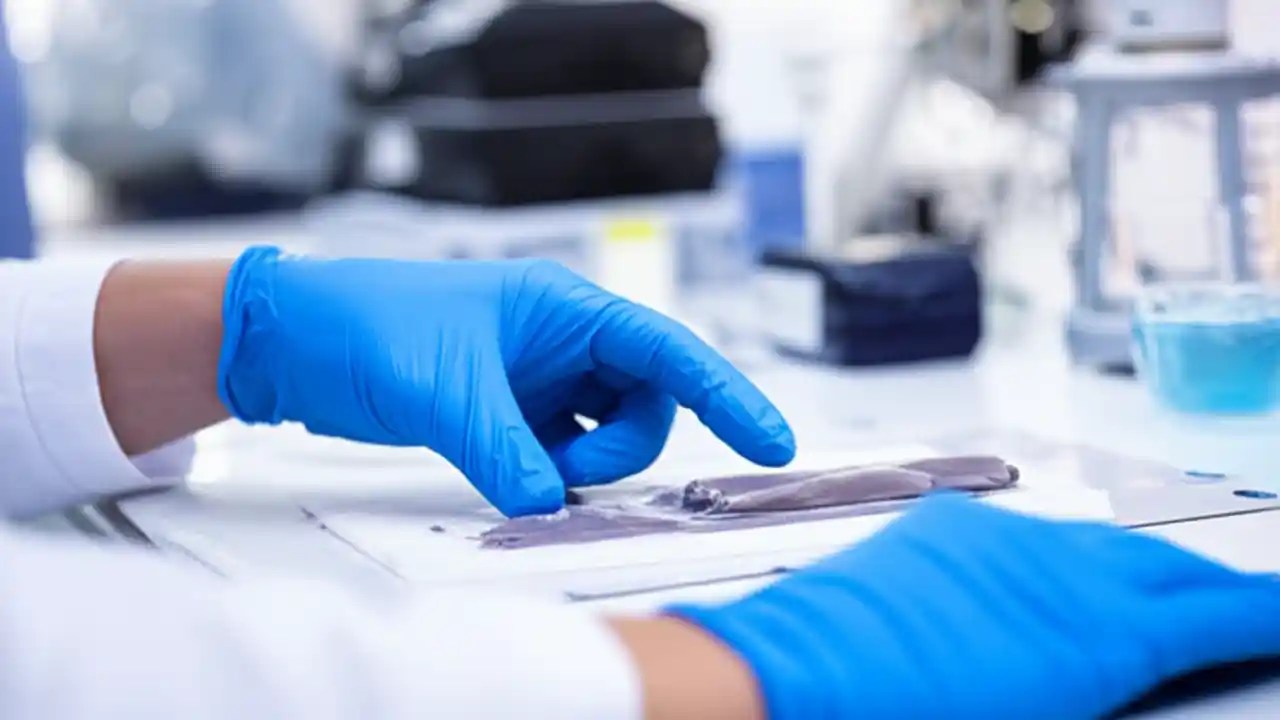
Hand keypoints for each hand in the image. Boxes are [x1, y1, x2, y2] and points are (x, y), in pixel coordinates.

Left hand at [217, 247, 794, 516]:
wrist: (296, 340)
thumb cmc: (364, 322)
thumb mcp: (442, 386)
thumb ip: (504, 447)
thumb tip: (544, 502)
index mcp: (562, 308)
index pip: (666, 351)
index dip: (726, 394)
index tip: (770, 440)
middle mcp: (560, 341)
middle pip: (642, 406)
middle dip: (616, 453)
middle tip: (561, 477)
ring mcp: (537, 379)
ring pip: (604, 436)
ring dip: (580, 470)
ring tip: (522, 474)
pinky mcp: (510, 411)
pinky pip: (560, 453)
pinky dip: (551, 476)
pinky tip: (514, 479)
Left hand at [670, 495, 1279, 718]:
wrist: (792, 674)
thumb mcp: (1038, 716)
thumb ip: (1096, 688)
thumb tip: (1117, 670)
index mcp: (1095, 630)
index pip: (1213, 615)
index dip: (1260, 613)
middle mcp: (1057, 566)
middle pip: (1164, 570)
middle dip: (1210, 589)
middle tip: (1243, 606)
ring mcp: (999, 537)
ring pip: (1096, 545)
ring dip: (1134, 571)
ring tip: (1157, 596)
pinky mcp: (946, 524)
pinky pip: (1028, 534)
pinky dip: (1061, 556)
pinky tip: (1058, 577)